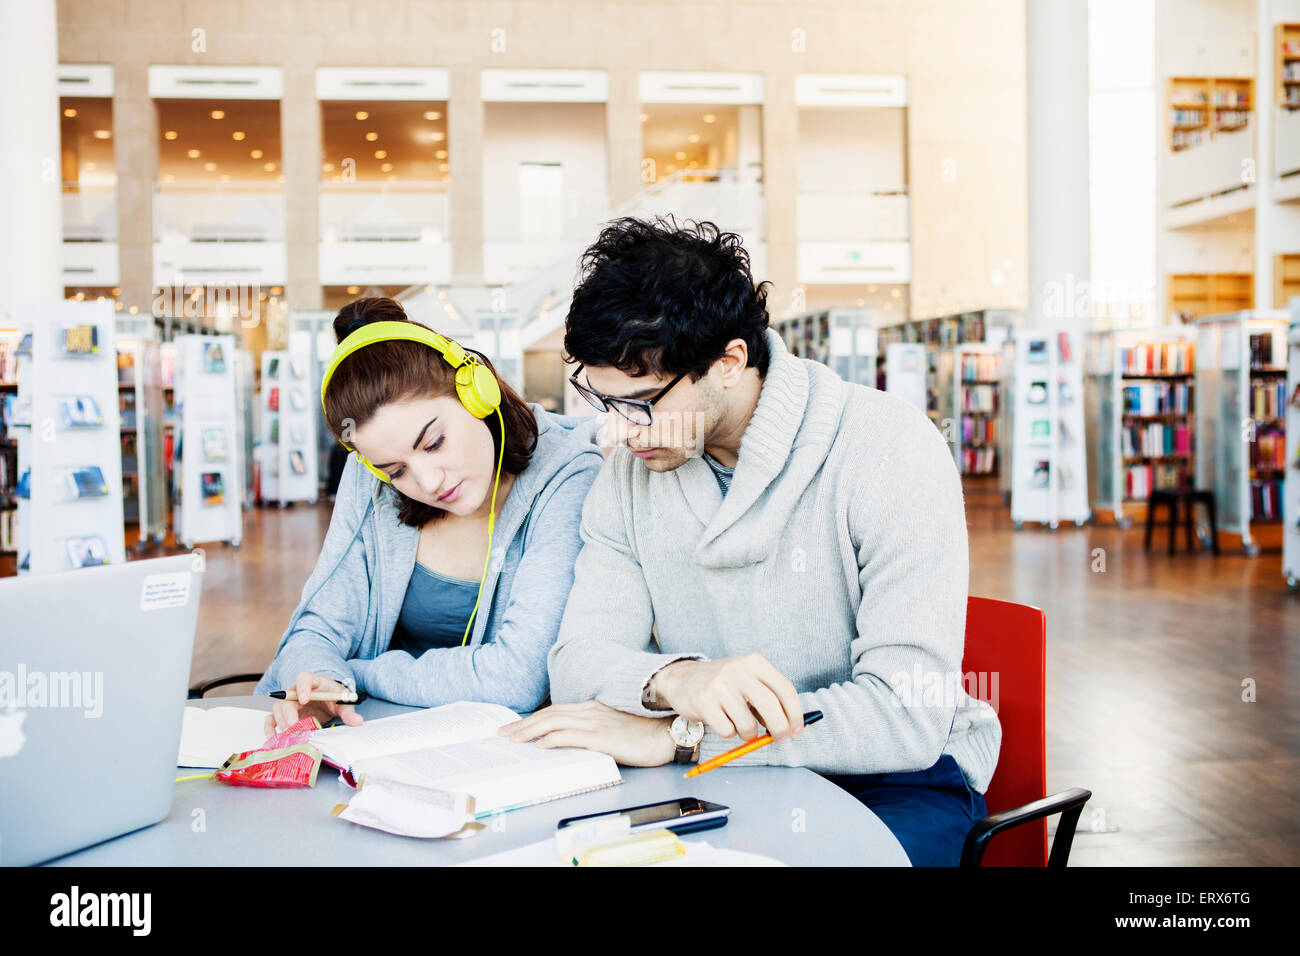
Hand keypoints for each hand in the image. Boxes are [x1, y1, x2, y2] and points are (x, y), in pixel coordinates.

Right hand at [264, 671, 363, 736]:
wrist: (330, 702)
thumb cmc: (334, 698)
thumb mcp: (343, 703)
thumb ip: (349, 712)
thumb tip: (358, 721)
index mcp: (314, 682)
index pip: (304, 677)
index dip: (302, 687)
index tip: (304, 699)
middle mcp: (298, 691)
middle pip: (287, 697)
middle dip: (289, 712)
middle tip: (295, 726)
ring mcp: (290, 703)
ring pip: (278, 708)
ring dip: (281, 721)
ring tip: (289, 734)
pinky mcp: (285, 715)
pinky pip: (272, 718)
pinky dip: (270, 727)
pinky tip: (274, 737)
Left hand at [498, 700, 675, 767]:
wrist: (668, 733)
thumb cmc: (645, 733)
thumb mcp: (614, 727)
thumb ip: (593, 731)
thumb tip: (571, 743)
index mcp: (593, 707)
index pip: (556, 711)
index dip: (534, 718)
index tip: (517, 726)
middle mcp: (591, 711)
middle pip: (549, 714)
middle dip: (523, 724)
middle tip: (504, 733)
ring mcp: (596, 722)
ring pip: (553, 722)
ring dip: (530, 731)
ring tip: (513, 740)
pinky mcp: (602, 736)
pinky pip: (570, 736)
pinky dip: (552, 739)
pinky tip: (540, 746)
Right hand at [648, 653, 803, 742]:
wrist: (682, 679)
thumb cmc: (724, 685)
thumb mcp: (748, 680)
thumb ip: (769, 699)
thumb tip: (791, 726)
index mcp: (754, 662)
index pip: (784, 689)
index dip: (795, 713)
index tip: (797, 730)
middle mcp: (738, 670)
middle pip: (770, 706)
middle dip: (780, 729)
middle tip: (780, 739)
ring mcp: (719, 685)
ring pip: (748, 724)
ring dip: (748, 734)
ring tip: (740, 725)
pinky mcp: (704, 701)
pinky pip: (727, 731)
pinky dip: (729, 733)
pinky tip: (721, 721)